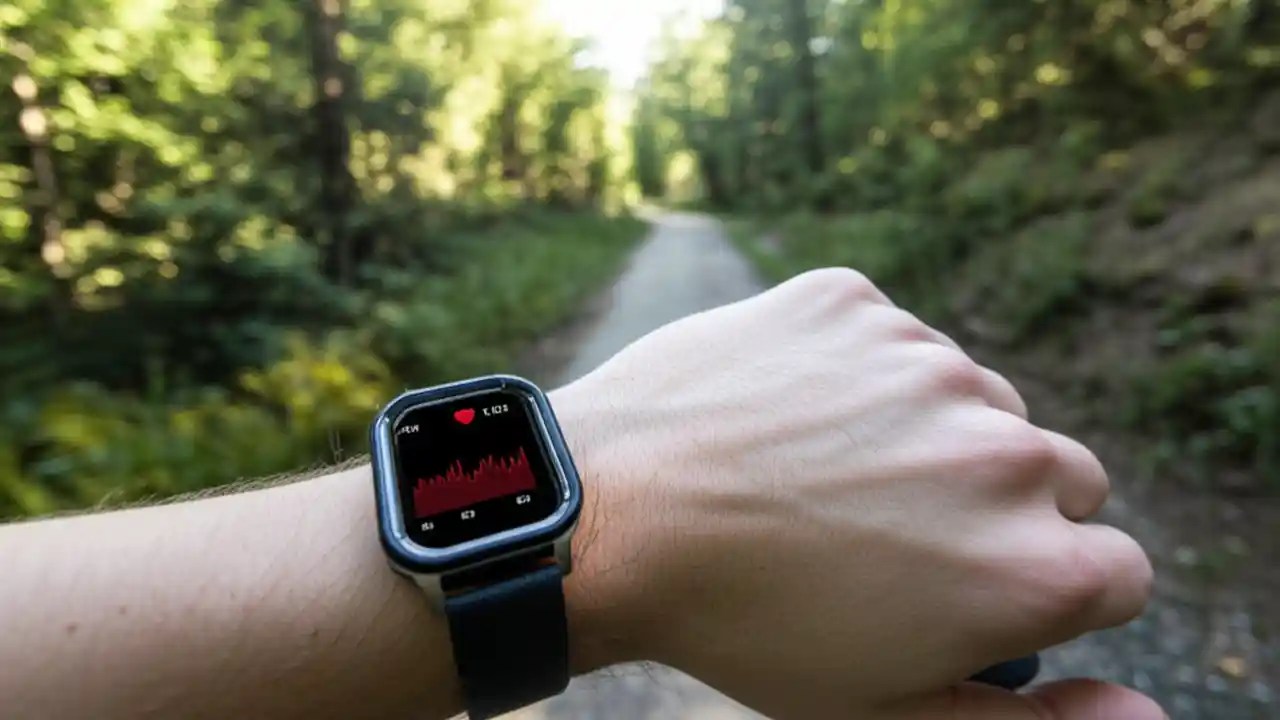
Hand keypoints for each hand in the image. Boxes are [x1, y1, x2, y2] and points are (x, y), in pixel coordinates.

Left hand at [555, 269, 1159, 718]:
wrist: (604, 517)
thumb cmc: (742, 629)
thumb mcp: (886, 711)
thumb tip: (1148, 713)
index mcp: (1033, 563)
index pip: (1118, 572)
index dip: (1052, 589)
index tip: (979, 590)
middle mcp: (1004, 449)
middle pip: (1062, 477)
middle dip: (1001, 509)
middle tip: (894, 534)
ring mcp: (927, 361)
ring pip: (975, 400)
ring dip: (931, 433)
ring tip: (826, 475)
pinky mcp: (855, 303)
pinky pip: (890, 339)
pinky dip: (857, 373)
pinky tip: (788, 414)